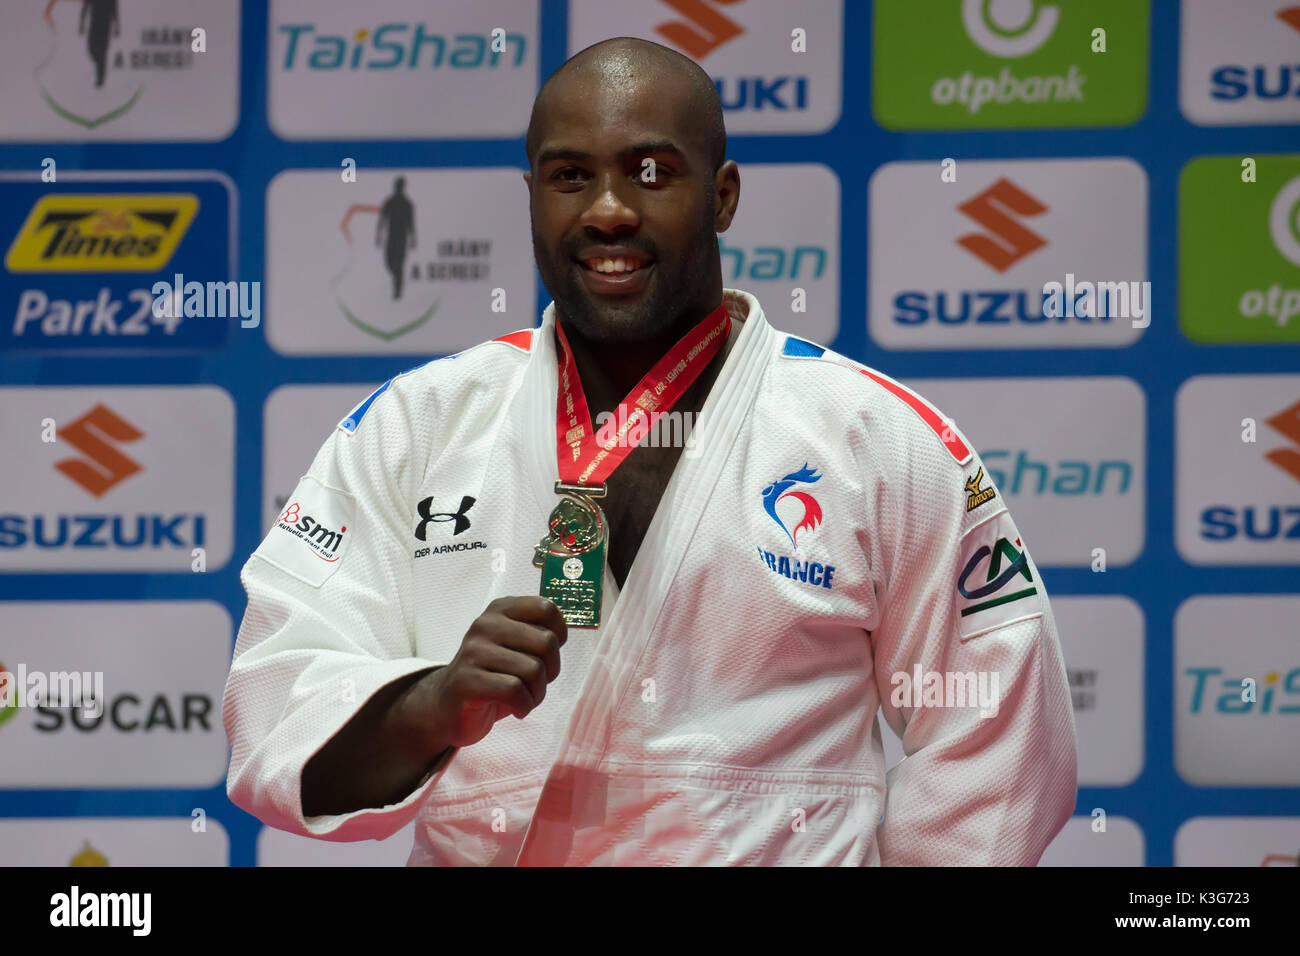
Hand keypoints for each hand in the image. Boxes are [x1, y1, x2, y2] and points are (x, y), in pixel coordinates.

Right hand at [416, 597, 566, 748]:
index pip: (546, 608)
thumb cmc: (493, 675)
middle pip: (546, 642)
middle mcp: (485, 624)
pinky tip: (517, 709)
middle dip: (551, 671)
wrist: (448, 706)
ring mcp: (473, 651)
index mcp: (500, 610)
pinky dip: (524, 705)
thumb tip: (563, 633)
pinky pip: (514, 690)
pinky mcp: (467, 680)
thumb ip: (538, 633)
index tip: (548, 653)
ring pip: (533, 670)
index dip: (559, 634)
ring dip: (537, 693)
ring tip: (524, 698)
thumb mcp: (516, 647)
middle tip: (536, 683)